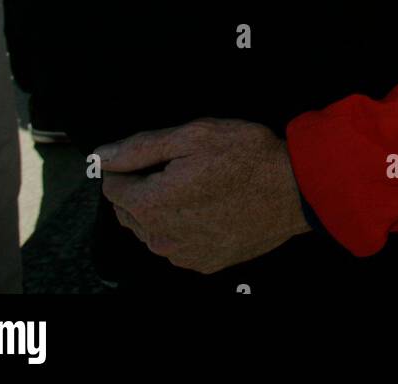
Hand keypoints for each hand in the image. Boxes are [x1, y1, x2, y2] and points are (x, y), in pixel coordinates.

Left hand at [96, 118, 310, 273]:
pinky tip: (211, 207)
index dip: (132, 164)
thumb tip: (101, 156)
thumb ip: (141, 147)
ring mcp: (182, 254)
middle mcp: (160, 237)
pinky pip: (179, 242)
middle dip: (144, 187)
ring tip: (200, 186)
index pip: (111, 185)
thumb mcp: (194, 136)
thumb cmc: (248, 158)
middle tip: (184, 167)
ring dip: (164, 208)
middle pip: (128, 209)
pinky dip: (186, 226)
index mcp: (151, 204)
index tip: (161, 155)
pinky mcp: (204, 262)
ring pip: (152, 228)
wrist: (295, 190)